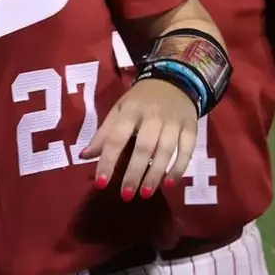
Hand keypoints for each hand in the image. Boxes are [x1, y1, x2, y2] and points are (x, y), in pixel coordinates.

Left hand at [81, 79, 197, 200]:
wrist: (175, 80)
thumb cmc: (141, 100)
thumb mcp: (119, 109)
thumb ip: (104, 133)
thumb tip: (84, 156)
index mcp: (130, 111)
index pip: (116, 138)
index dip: (108, 161)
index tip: (101, 184)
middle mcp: (153, 116)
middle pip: (144, 147)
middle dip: (134, 172)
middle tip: (126, 195)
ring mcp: (174, 122)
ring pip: (165, 150)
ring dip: (155, 174)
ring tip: (145, 194)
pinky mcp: (191, 127)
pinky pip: (186, 150)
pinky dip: (179, 168)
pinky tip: (169, 183)